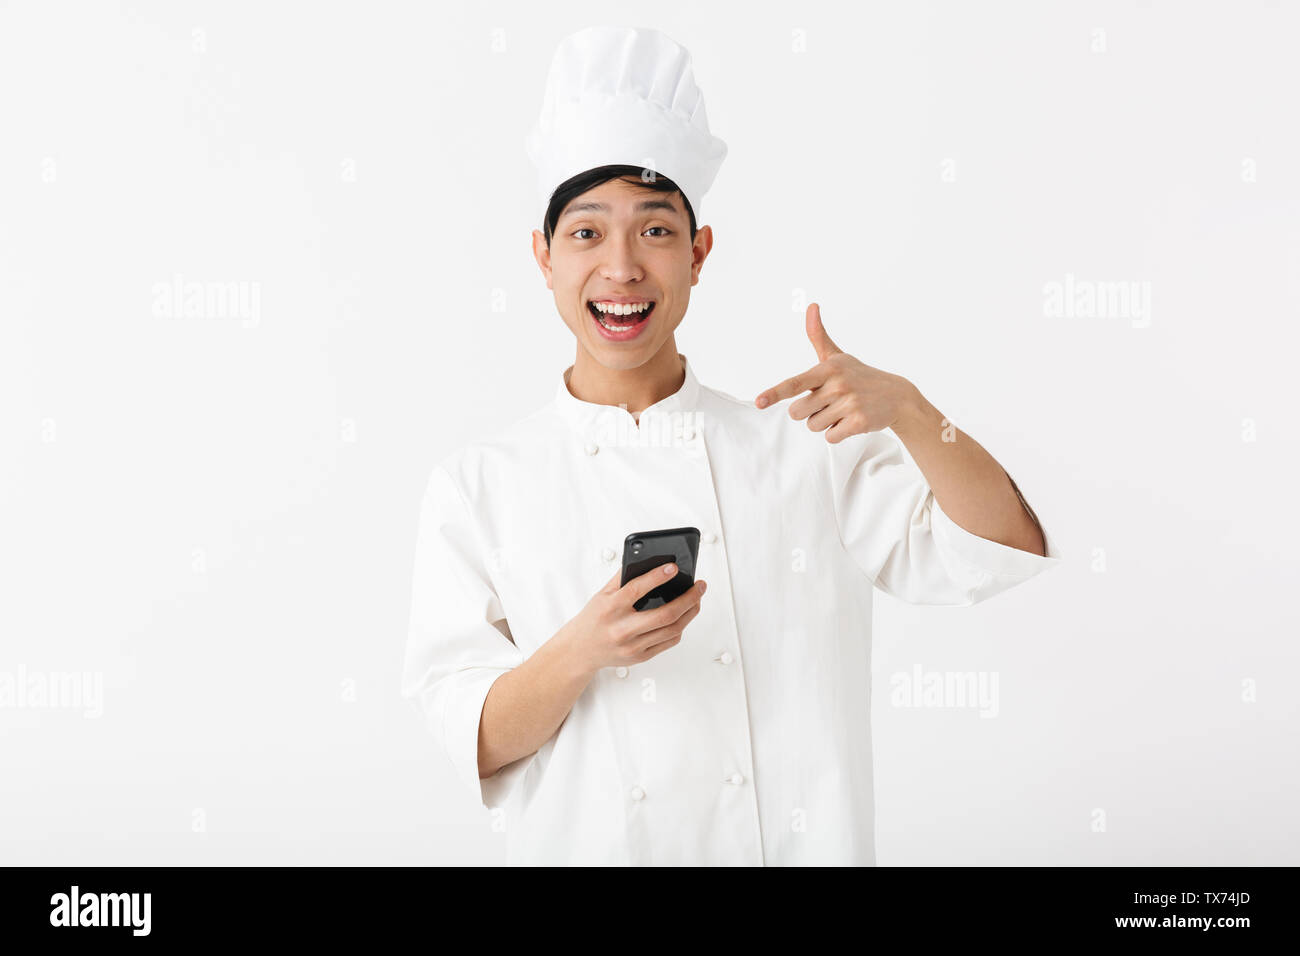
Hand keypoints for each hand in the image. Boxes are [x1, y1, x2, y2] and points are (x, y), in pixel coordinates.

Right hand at [556, 564, 706, 676]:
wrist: (580, 650)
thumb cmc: (594, 617)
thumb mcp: (602, 594)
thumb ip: (623, 578)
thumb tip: (651, 561)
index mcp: (610, 608)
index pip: (637, 590)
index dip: (657, 577)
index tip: (674, 567)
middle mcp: (622, 629)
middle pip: (664, 615)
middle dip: (688, 598)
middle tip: (700, 586)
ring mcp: (633, 646)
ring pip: (672, 630)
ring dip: (690, 612)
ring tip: (697, 599)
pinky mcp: (641, 656)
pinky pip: (669, 641)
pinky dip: (680, 626)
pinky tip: (685, 615)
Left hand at [755, 303, 918, 443]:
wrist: (896, 395)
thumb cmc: (859, 376)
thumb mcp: (838, 356)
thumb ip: (818, 335)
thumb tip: (811, 305)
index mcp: (828, 369)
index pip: (795, 383)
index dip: (775, 393)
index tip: (760, 401)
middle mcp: (838, 385)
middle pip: (797, 412)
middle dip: (808, 411)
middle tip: (828, 402)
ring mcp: (849, 404)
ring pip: (813, 426)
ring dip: (824, 422)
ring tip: (842, 410)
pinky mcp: (859, 422)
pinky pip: (830, 437)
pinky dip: (837, 433)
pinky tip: (851, 420)